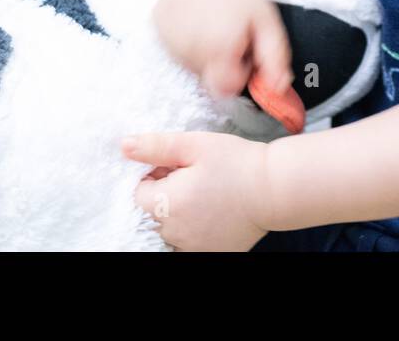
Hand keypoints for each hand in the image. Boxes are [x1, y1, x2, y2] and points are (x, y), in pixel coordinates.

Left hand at [123, 131, 272, 251]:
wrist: (274, 189)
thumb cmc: (236, 162)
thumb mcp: (195, 144)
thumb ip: (156, 146)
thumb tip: (124, 146)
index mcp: (168, 204)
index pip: (138, 193)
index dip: (155, 176)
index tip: (177, 167)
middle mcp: (175, 233)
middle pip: (152, 213)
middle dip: (166, 194)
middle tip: (194, 177)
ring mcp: (192, 247)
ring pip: (169, 229)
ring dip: (178, 213)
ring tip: (204, 195)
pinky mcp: (208, 254)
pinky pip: (187, 241)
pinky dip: (193, 228)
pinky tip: (212, 211)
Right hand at [152, 0, 291, 99]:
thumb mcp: (270, 25)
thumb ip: (275, 61)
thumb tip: (278, 91)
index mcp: (216, 48)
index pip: (226, 89)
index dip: (239, 74)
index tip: (246, 51)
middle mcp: (187, 46)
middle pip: (208, 77)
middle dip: (223, 62)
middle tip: (233, 33)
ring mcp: (168, 36)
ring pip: (191, 64)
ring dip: (205, 52)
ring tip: (216, 23)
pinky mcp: (157, 25)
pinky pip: (175, 48)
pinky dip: (188, 40)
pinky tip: (199, 17)